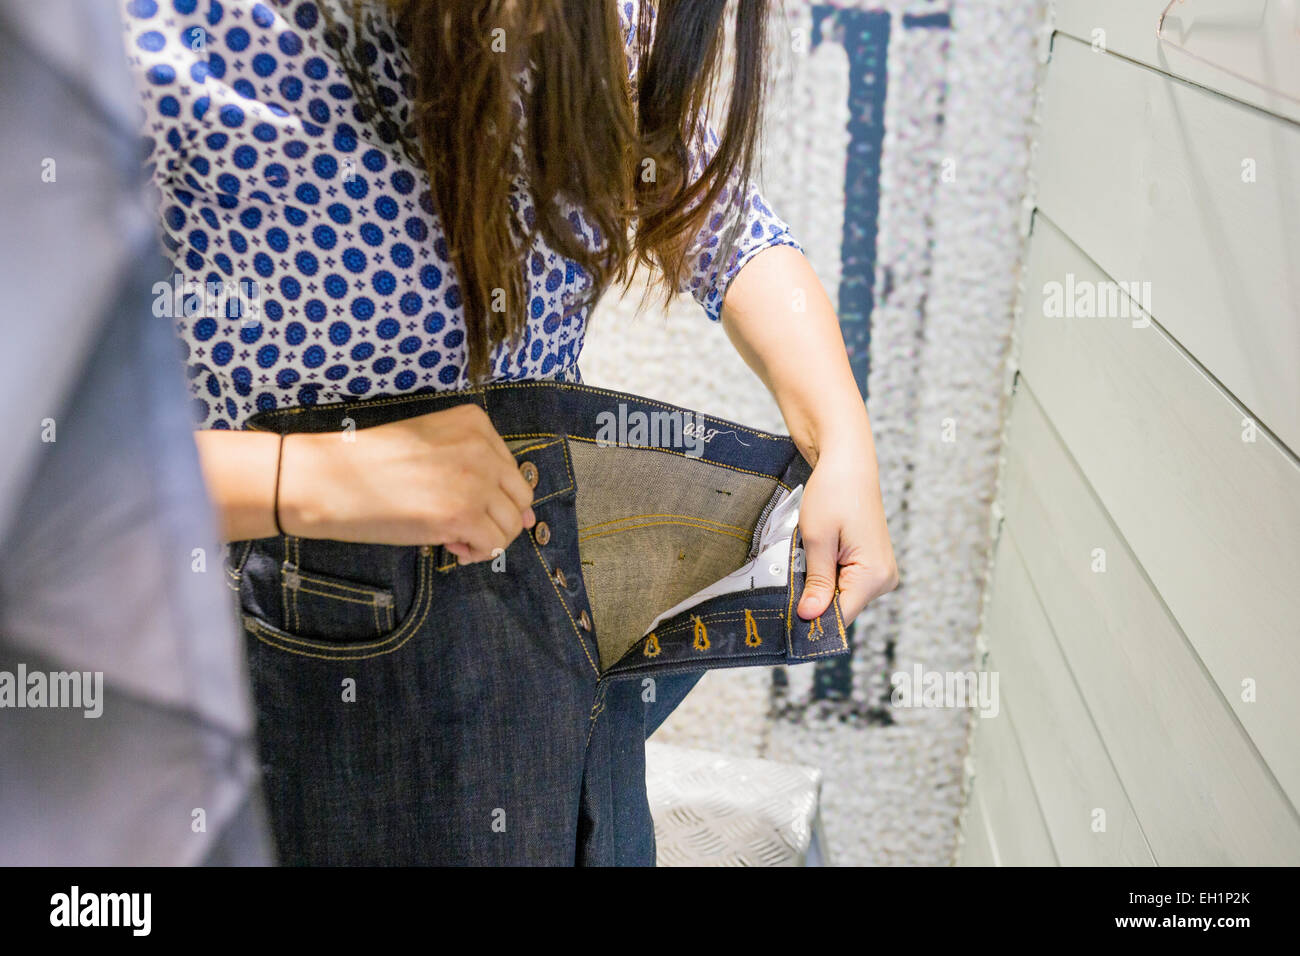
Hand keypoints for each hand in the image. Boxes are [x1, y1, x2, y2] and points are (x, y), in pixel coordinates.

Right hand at [277, 404, 534, 561]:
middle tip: (464, 528)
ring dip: (488, 539)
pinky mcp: (461, 515)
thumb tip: (532, 518)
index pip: (512, 470)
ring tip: (455, 539)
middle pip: (522, 497)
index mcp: (475, 423)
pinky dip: (478, 554)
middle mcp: (481, 447)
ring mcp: (474, 480)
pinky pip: (495, 545)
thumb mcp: (431, 450)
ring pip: (513, 525)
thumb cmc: (372, 466)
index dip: (491, 497)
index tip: (459, 502)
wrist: (328, 479)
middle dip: (499, 519)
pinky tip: (451, 547)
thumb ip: (479, 474)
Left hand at [796, 448, 897, 620]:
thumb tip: (809, 617)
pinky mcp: (873, 565)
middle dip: (814, 598)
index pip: (840, 617)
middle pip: (841, 608)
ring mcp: (881, 573)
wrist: (848, 464)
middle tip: (792, 575)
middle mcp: (884, 579)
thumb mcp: (817, 540)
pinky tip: (818, 555)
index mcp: (874, 576)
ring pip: (841, 596)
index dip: (812, 618)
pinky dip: (827, 574)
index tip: (787, 614)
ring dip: (819, 584)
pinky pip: (845, 583)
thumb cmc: (833, 493)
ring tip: (808, 557)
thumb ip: (816, 582)